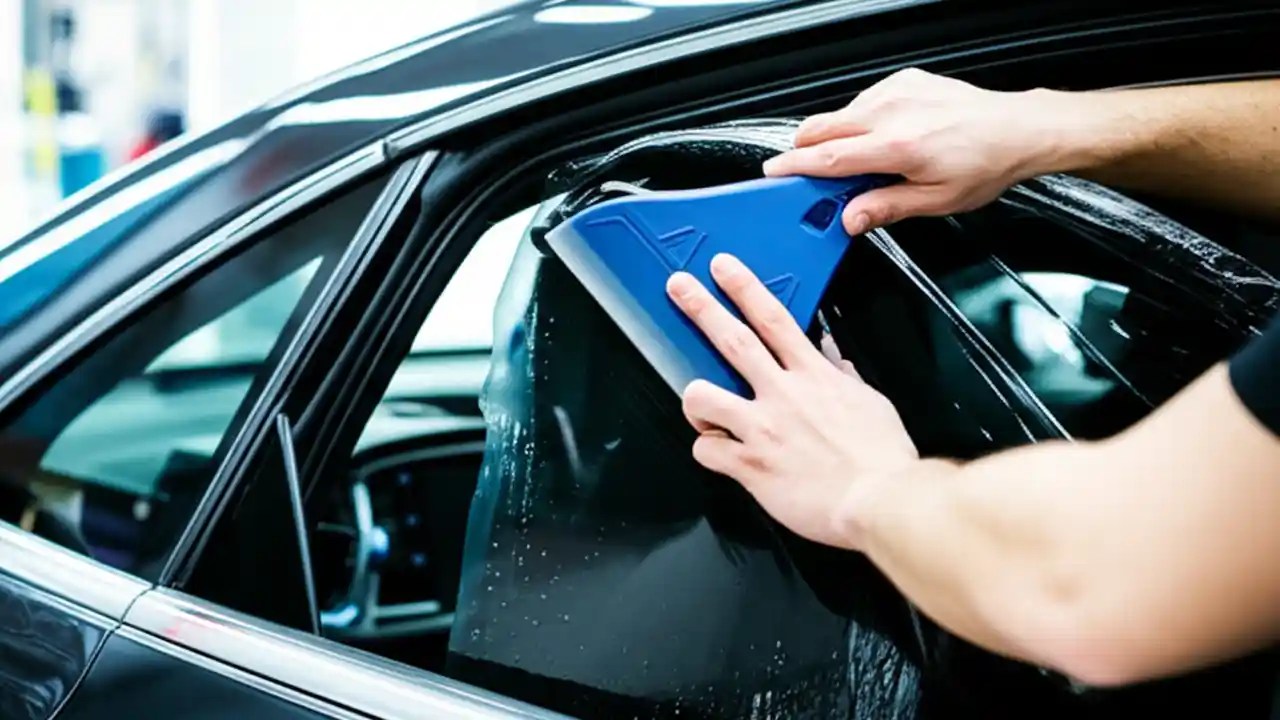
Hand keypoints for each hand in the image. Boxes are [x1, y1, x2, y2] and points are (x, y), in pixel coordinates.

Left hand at [666, 253, 917, 550]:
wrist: (880, 502)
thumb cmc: (881, 459)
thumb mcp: (871, 404)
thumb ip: (843, 377)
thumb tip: (832, 357)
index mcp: (813, 376)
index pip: (773, 319)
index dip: (744, 288)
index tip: (724, 269)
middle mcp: (783, 395)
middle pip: (733, 340)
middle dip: (702, 308)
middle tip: (679, 287)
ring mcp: (763, 428)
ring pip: (703, 395)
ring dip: (693, 397)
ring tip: (699, 404)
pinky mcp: (750, 465)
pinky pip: (706, 449)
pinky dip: (707, 449)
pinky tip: (719, 453)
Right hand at [763, 68, 1062, 234]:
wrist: (1017, 130)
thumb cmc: (984, 164)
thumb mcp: (934, 201)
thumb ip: (884, 208)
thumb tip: (850, 219)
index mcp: (896, 147)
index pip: (828, 157)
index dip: (795, 167)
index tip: (774, 174)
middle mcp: (892, 112)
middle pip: (820, 128)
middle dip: (807, 151)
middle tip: (813, 175)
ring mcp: (896, 91)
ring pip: (839, 114)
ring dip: (837, 138)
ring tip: (863, 161)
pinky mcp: (903, 80)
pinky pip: (862, 102)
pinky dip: (860, 121)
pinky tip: (882, 138)